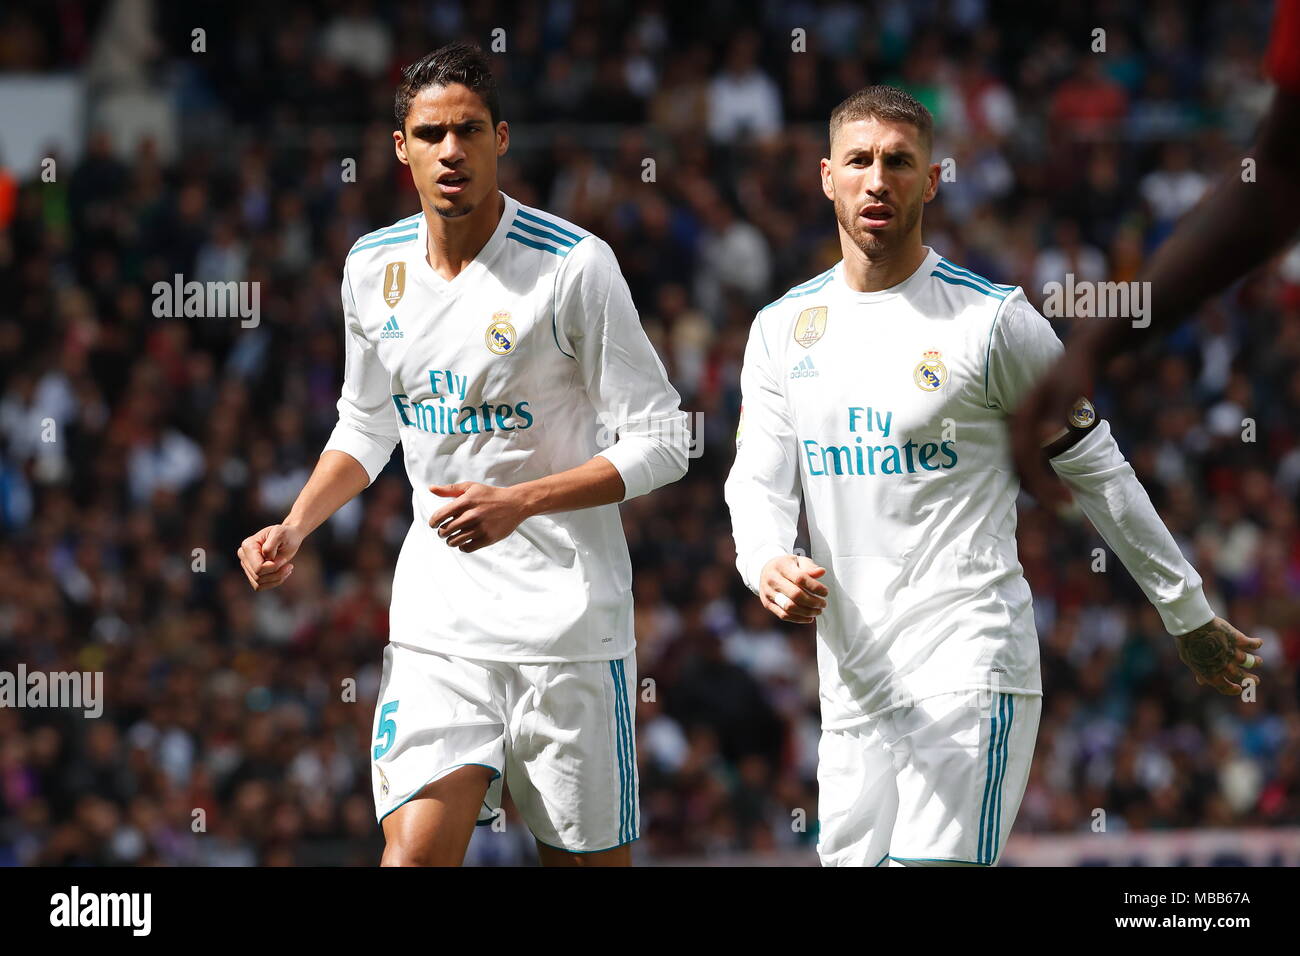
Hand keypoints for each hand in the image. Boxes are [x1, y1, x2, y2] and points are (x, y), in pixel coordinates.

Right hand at [237, 524, 303, 590]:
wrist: (289, 537)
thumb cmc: (286, 534)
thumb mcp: (280, 534)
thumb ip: (270, 546)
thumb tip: (265, 557)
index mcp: (248, 545)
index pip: (258, 567)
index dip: (273, 567)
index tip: (284, 560)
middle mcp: (243, 556)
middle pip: (258, 576)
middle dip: (276, 573)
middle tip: (289, 565)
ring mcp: (246, 565)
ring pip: (258, 583)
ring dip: (276, 579)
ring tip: (287, 569)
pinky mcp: (252, 573)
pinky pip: (260, 586)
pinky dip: (273, 582)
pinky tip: (283, 574)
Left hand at [429, 482, 529, 552]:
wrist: (515, 503)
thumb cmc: (490, 495)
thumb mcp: (471, 487)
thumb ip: (450, 489)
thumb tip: (430, 489)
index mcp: (465, 501)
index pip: (440, 516)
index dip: (433, 522)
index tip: (434, 524)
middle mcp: (472, 515)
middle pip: (445, 531)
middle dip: (441, 533)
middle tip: (444, 532)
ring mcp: (480, 528)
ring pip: (454, 541)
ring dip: (450, 541)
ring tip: (452, 538)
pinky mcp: (488, 538)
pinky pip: (467, 548)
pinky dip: (462, 547)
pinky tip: (464, 541)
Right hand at [758, 554, 828, 624]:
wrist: (766, 570)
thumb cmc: (786, 566)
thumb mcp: (798, 561)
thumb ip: (810, 567)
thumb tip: (821, 572)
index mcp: (781, 566)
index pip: (800, 578)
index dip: (815, 587)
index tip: (825, 592)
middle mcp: (772, 579)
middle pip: (795, 594)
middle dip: (813, 602)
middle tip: (823, 604)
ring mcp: (768, 593)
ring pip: (789, 607)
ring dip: (807, 612)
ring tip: (817, 611)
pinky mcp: (767, 604)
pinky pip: (784, 615)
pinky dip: (798, 619)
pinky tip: (808, 617)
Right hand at [1009, 347, 1096, 507]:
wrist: (1079, 358)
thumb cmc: (1075, 374)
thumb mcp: (1070, 392)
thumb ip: (1058, 415)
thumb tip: (1047, 437)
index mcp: (1021, 419)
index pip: (1025, 459)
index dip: (1042, 483)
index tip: (1064, 500)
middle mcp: (1017, 427)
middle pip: (1021, 467)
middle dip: (1041, 492)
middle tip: (1067, 510)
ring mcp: (1024, 431)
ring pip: (1024, 467)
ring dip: (1041, 487)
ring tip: (1064, 503)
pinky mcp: (1033, 433)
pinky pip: (1033, 460)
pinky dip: (1043, 476)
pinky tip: (1060, 484)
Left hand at [1174, 616, 1263, 694]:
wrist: (1192, 626)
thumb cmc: (1188, 643)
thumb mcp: (1190, 661)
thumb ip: (1200, 672)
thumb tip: (1201, 682)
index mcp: (1212, 675)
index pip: (1226, 688)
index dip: (1233, 690)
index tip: (1239, 688)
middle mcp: (1225, 667)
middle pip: (1244, 678)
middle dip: (1252, 680)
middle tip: (1256, 680)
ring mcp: (1234, 654)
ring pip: (1253, 662)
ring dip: (1256, 662)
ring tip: (1258, 661)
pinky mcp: (1238, 640)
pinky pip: (1254, 644)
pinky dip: (1257, 643)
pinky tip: (1257, 642)